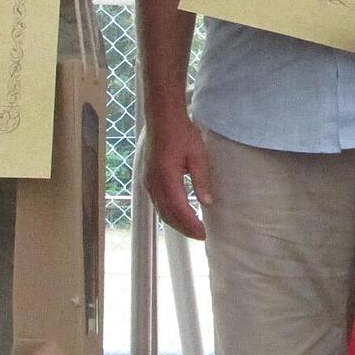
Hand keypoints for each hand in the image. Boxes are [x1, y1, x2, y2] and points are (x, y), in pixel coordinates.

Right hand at [141, 111, 212, 240]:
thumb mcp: (198, 155)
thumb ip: (202, 180)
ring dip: (175, 222)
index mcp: (166, 177)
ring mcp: (147, 181)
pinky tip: (179, 214)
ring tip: (192, 228)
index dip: (190, 224)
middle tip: (200, 235)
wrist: (162, 119)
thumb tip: (207, 202)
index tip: (203, 233)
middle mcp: (153, 183)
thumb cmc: (182, 133)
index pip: (178, 209)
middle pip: (167, 214)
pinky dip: (168, 212)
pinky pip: (157, 202)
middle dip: (183, 228)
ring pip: (160, 210)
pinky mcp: (147, 179)